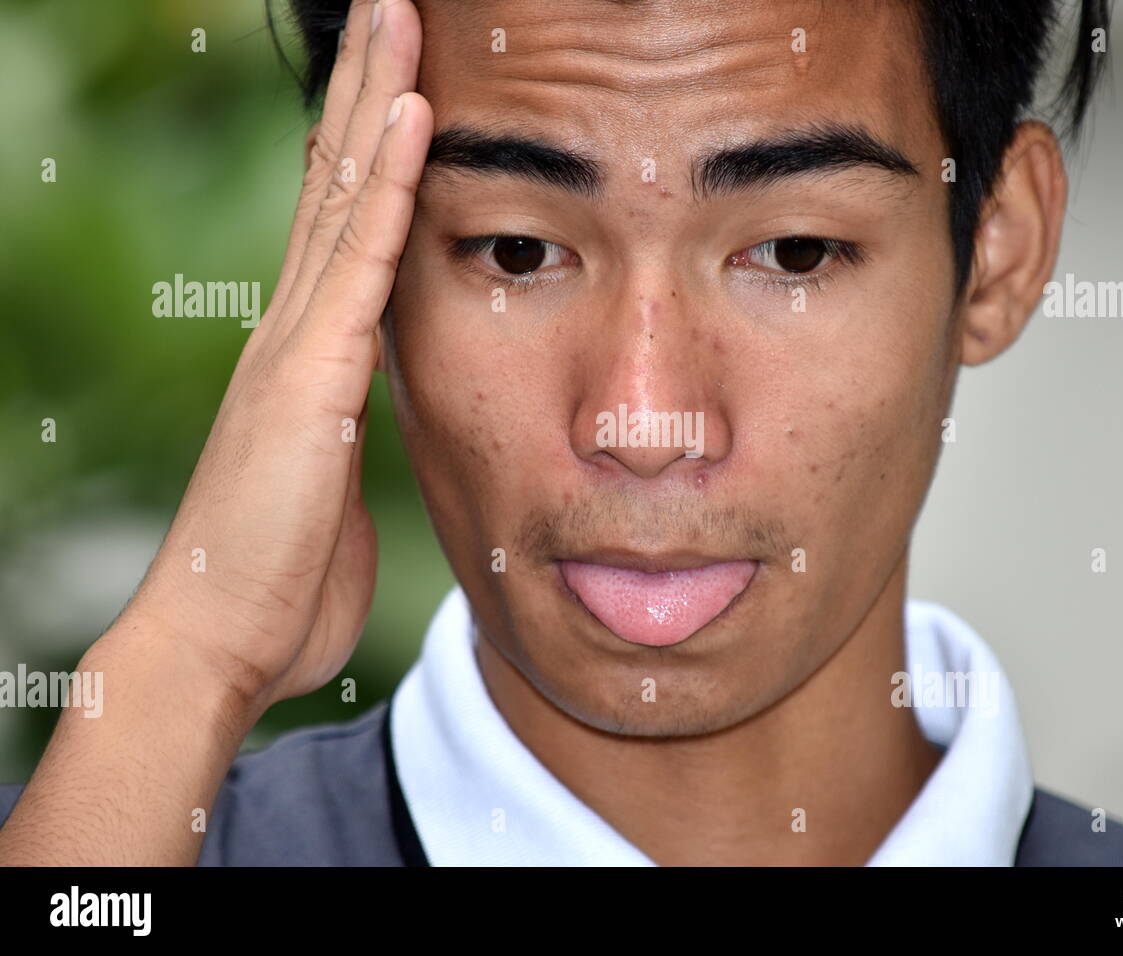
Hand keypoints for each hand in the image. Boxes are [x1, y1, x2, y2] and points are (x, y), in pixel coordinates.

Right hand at [125, 0, 432, 713]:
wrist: (220, 640)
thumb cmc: (279, 581)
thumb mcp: (331, 487)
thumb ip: (349, 434)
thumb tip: (370, 420)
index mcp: (304, 354)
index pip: (342, 227)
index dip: (367, 149)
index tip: (397, 83)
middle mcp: (291, 329)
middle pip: (334, 185)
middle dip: (365, 92)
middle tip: (392, 10)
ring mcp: (293, 343)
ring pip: (344, 196)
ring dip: (376, 101)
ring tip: (399, 18)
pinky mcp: (307, 376)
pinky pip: (361, 262)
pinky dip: (389, 185)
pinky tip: (412, 115)